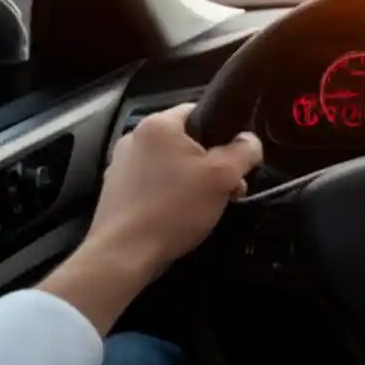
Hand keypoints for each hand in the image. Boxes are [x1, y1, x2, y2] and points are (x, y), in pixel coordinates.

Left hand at [40, 103, 261, 333]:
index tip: (236, 158)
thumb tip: (250, 140)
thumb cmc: (174, 208)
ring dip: (190, 181)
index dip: (223, 131)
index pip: (198, 110)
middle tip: (228, 189)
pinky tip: (177, 218)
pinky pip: (151, 184)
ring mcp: (119, 165)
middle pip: (184, 141)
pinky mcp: (114, 192)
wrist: (123, 254)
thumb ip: (243, 152)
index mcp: (157, 124)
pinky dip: (167, 196)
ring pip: (168, 165)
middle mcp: (133, 137)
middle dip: (210, 163)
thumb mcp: (222, 177)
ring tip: (204, 208)